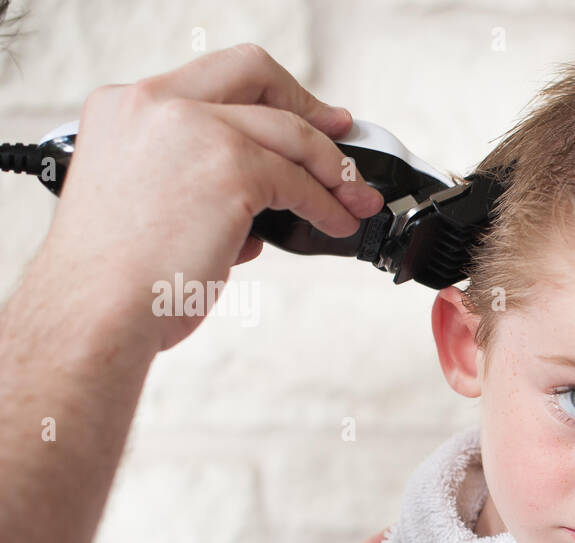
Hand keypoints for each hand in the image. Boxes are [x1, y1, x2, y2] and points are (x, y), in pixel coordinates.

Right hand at [39, 42, 384, 352]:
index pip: (212, 76)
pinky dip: (325, 205)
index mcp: (125, 107)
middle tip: (342, 139)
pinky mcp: (231, 170)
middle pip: (256, 77)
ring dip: (333, 170)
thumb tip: (259, 195)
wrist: (96, 310)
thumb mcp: (141, 198)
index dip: (266, 92)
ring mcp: (195, 131)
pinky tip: (335, 224)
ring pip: (290, 134)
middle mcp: (155, 104)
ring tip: (355, 200)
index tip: (302, 114)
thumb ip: (189, 176)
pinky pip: (299, 183)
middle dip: (308, 109)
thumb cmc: (114, 276)